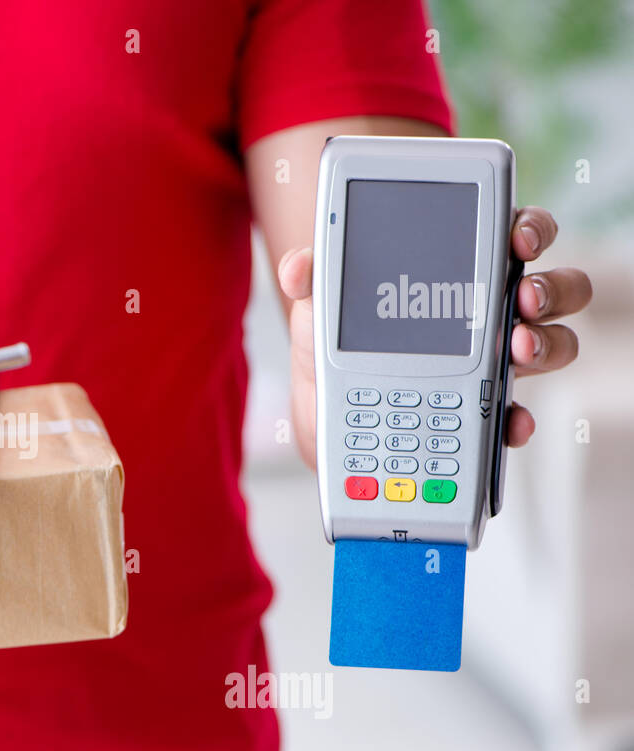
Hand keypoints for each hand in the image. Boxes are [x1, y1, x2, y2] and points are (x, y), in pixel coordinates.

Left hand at [278, 206, 587, 467]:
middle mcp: (490, 312)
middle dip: (548, 289)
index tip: (520, 237)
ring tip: (517, 351)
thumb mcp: (317, 309)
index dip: (529, 228)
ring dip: (546, 344)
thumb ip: (310, 279)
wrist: (325, 418)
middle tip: (523, 300)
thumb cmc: (335, 346)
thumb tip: (297, 268)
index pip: (513, 235)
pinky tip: (509, 423)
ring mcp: (494, 363)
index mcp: (458, 271)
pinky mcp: (485, 414)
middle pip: (551, 288)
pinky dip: (518, 420)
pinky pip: (518, 415)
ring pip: (552, 343)